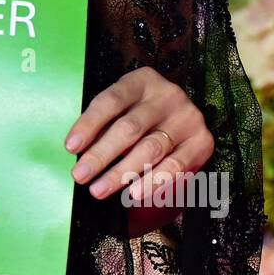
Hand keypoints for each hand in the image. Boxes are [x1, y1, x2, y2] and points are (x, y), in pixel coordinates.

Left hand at [64, 67, 214, 229]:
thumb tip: (78, 153)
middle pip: (129, 128)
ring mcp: (187, 118)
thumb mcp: (123, 107)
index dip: (89, 125)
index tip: (71, 147)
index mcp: (141, 81)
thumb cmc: (142, 113)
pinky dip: (153, 181)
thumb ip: (104, 124)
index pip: (110, 101)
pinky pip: (175, 166)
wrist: (183, 118)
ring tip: (100, 189)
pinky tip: (134, 193)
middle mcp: (167, 96)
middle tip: (81, 175)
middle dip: (101, 154)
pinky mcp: (202, 141)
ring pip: (150, 149)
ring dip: (122, 173)